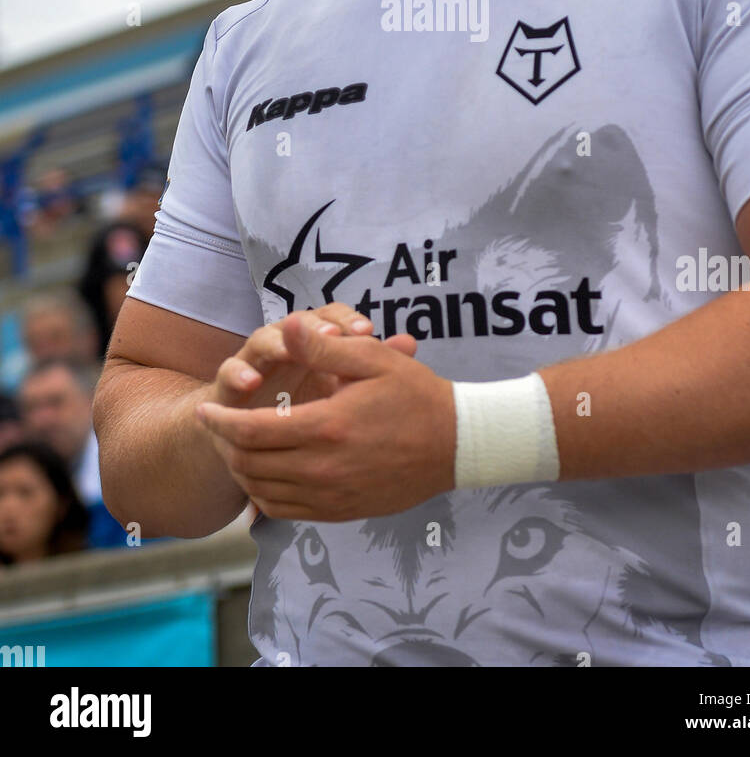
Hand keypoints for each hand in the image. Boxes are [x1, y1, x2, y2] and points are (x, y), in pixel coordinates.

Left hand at [198, 315, 455, 520]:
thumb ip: (323, 347)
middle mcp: (322, 469)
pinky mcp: (341, 512)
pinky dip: (265, 495)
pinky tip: (266, 474)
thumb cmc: (415, 395)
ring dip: (241, 471)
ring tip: (236, 448)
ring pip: (262, 492)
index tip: (205, 410)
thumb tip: (286, 326)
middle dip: (223, 446)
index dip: (219, 421)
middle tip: (217, 428)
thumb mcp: (372, 359)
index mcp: (325, 427)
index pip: (249, 431)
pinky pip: (287, 511)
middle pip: (248, 466)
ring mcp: (331, 496)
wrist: (456, 445)